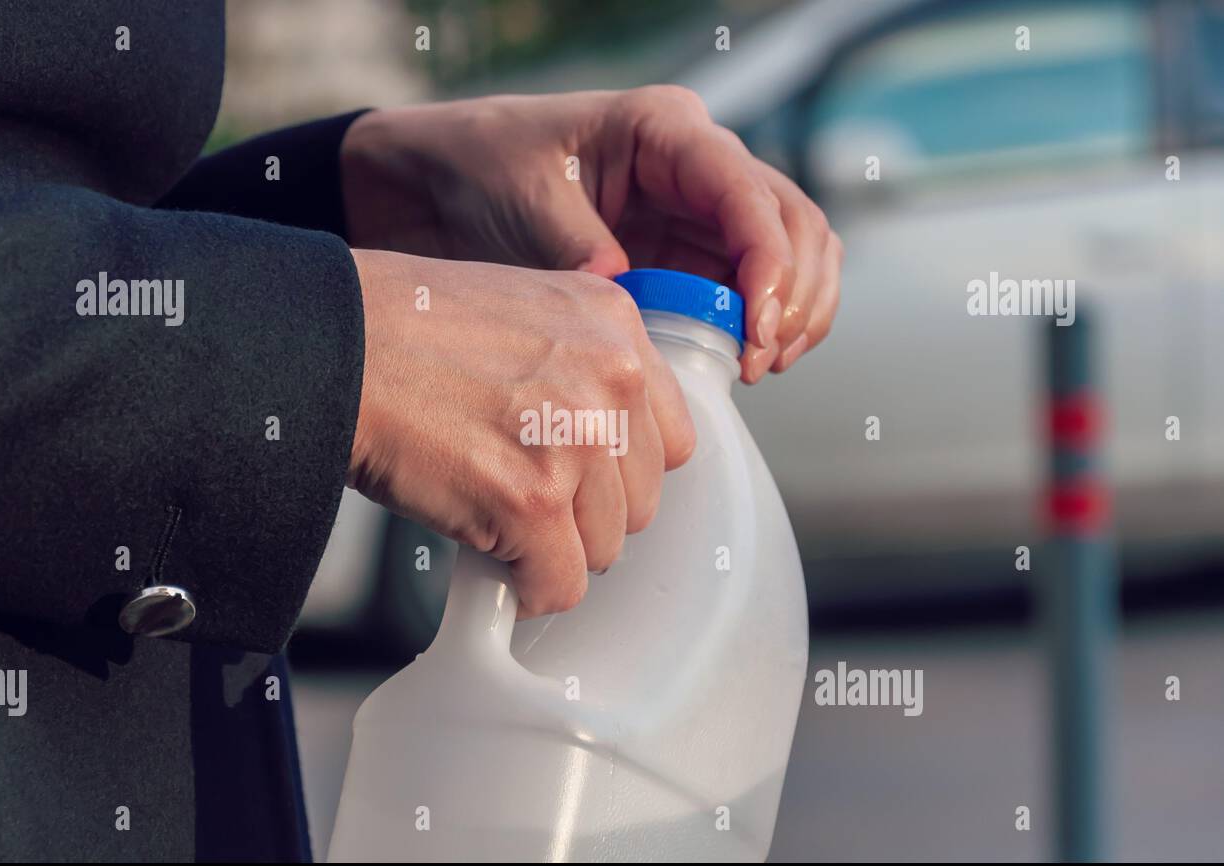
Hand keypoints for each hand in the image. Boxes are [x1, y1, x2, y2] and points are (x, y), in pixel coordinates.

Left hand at [339, 88, 841, 383]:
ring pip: (792, 255)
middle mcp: (697, 165)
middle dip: (793, 295)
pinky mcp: (687, 257)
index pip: (749, 194)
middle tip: (761, 360)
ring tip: (761, 366)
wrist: (440, 185)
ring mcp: (698, 212)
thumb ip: (577, 245)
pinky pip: (754, 288)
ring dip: (793, 312)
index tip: (756, 330)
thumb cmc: (481, 169)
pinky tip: (747, 360)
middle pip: (795, 222)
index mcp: (664, 130)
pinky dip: (766, 323)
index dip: (770, 265)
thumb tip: (625, 292)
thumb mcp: (523, 199)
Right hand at [347, 249, 693, 617]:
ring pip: (602, 548)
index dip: (618, 471)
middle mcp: (611, 377)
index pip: (667, 439)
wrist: (331, 346)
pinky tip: (492, 564)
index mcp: (614, 325)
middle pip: (637, 499)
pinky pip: (560, 584)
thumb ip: (579, 361)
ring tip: (496, 522)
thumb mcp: (523, 310)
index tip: (580, 479)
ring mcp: (574, 440)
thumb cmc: (400, 326)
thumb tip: (601, 438)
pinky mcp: (532, 500)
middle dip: (583, 514)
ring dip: (552, 550)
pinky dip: (527, 590)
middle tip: (524, 503)